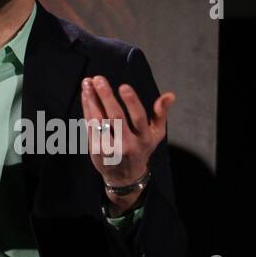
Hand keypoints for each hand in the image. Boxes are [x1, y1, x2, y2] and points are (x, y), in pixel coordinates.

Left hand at [81, 74, 175, 188]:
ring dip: (92, 101)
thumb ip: (161, 114)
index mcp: (144, 138)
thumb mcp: (156, 134)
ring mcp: (110, 149)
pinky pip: (90, 126)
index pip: (139, 118)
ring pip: (99, 121)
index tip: (123, 86)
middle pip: (116, 118)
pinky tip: (86, 96)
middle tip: (98, 79)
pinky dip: (87, 109)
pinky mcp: (96, 150)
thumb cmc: (142, 149)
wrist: (124, 177)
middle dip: (106, 97)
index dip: (132, 102)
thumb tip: (169, 95)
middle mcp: (128, 144)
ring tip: (87, 83)